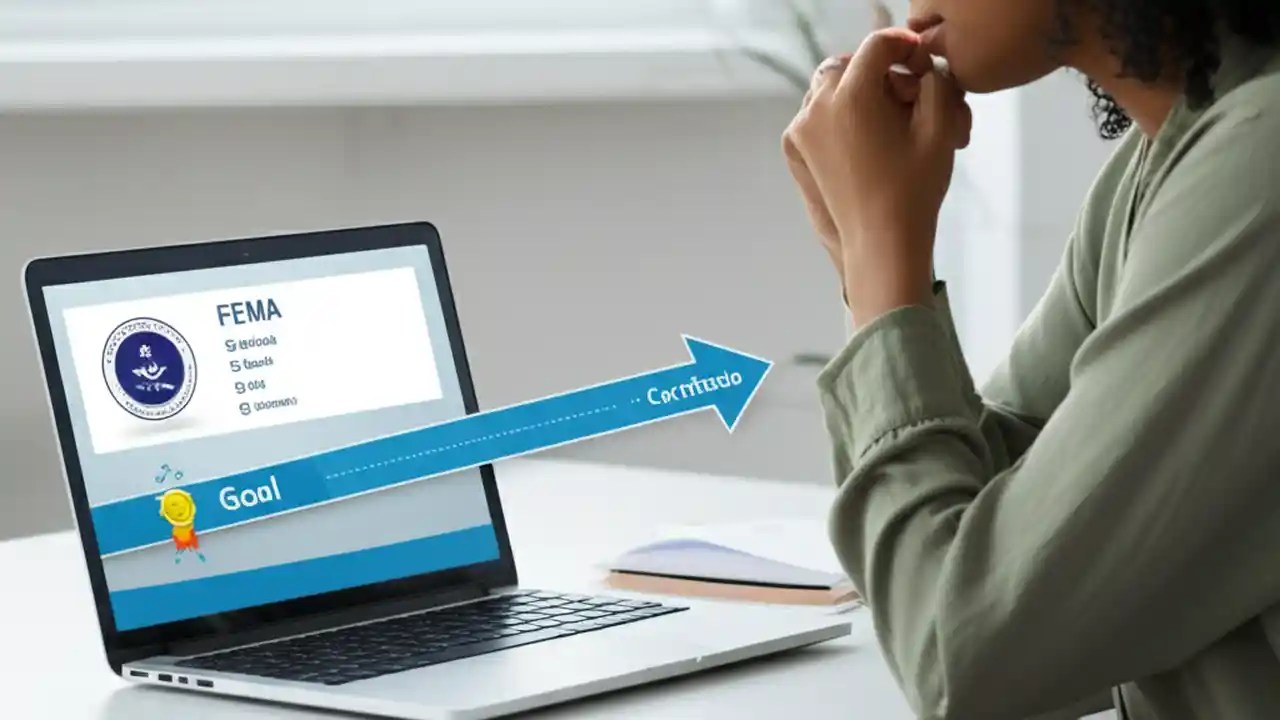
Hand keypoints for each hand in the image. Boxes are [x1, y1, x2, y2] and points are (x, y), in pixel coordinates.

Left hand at [782, 29, 971, 324]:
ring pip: (829, 88)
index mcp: (852, 96)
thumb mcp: (941, 127)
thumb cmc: (916, 189)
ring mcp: (801, 129)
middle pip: (848, 64)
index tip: (921, 61)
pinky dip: (838, 115)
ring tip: (889, 121)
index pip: (877, 46)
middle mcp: (818, 106)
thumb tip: (920, 67)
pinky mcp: (795, 149)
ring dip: (857, 92)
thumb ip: (934, 81)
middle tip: (907, 97)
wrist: (881, 243)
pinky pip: (816, 115)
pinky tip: (866, 138)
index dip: (904, 47)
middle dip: (877, 72)